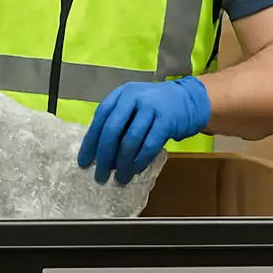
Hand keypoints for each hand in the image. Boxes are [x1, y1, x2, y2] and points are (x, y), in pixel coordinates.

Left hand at [77, 76, 210, 185]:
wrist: (188, 99)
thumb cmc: (154, 107)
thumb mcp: (132, 105)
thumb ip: (117, 121)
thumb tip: (98, 152)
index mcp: (120, 94)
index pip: (100, 118)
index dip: (90, 141)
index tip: (84, 162)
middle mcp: (133, 98)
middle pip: (112, 130)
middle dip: (104, 156)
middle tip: (100, 175)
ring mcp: (151, 108)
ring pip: (130, 140)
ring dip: (123, 163)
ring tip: (120, 178)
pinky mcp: (167, 121)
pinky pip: (149, 145)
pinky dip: (140, 160)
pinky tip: (135, 170)